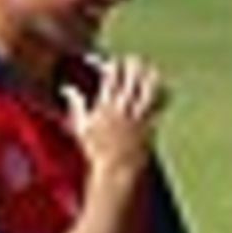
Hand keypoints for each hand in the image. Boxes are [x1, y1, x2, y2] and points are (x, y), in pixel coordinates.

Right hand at [68, 54, 166, 176]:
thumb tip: (66, 89)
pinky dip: (164, 94)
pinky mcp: (149, 124)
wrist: (115, 170)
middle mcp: (122, 108)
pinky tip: (165, 89)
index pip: (111, 74)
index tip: (115, 64)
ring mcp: (137, 116)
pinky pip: (160, 104)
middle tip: (134, 63)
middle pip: (131, 76)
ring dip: (149, 76)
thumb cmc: (97, 151)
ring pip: (148, 87)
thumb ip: (76, 104)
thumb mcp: (81, 127)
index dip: (115, 64)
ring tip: (150, 71)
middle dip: (133, 65)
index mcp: (105, 105)